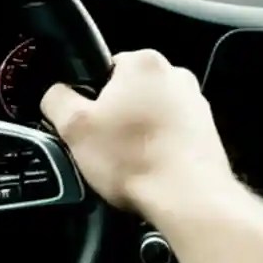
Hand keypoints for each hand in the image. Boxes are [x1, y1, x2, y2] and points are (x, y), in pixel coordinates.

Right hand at [40, 50, 233, 211]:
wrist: (188, 199)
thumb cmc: (135, 160)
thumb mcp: (75, 128)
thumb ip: (56, 100)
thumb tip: (55, 93)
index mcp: (143, 62)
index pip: (103, 68)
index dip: (88, 99)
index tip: (88, 125)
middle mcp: (176, 75)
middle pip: (128, 92)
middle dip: (115, 117)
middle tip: (104, 147)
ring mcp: (196, 103)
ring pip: (150, 114)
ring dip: (137, 134)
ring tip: (129, 162)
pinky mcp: (207, 131)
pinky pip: (170, 134)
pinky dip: (158, 148)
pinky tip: (150, 169)